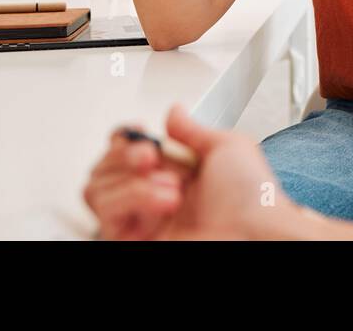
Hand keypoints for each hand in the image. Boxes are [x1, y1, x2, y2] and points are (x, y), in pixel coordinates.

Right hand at [83, 104, 308, 239]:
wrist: (256, 233)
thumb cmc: (253, 198)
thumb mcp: (228, 147)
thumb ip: (193, 130)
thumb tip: (173, 112)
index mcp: (175, 173)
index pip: (125, 152)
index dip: (125, 139)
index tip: (140, 132)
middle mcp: (154, 196)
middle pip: (102, 169)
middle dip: (123, 154)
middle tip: (151, 156)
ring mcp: (142, 221)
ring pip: (96, 190)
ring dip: (132, 180)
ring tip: (170, 185)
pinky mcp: (134, 240)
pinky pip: (106, 216)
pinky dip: (133, 199)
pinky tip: (164, 200)